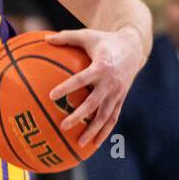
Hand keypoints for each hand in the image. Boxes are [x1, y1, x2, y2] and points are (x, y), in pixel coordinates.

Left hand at [47, 26, 144, 147]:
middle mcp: (110, 82)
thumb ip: (67, 37)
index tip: (52, 95)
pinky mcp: (121, 99)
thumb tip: (44, 38)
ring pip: (105, 116)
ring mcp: (117, 93)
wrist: (133, 47)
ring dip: (93, 130)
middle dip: (79, 116)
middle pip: (94, 103)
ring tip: (79, 143)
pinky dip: (105, 131)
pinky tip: (94, 144)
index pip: (82, 79)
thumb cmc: (105, 40)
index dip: (67, 87)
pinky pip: (113, 118)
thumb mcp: (87, 35)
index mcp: (101, 66)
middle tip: (63, 126)